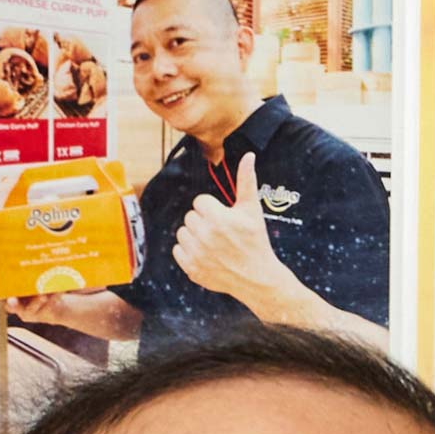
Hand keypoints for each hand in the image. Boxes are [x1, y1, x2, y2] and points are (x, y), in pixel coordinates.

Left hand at [174, 183, 292, 309]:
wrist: (257, 277)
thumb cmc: (256, 241)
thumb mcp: (252, 210)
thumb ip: (247, 180)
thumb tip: (249, 156)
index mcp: (218, 217)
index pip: (200, 202)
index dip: (213, 209)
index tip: (225, 219)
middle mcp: (204, 235)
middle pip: (190, 216)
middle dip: (204, 222)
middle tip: (221, 233)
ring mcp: (196, 253)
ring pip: (182, 232)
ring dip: (194, 236)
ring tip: (213, 244)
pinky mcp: (191, 268)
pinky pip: (178, 250)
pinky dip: (188, 252)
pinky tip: (206, 254)